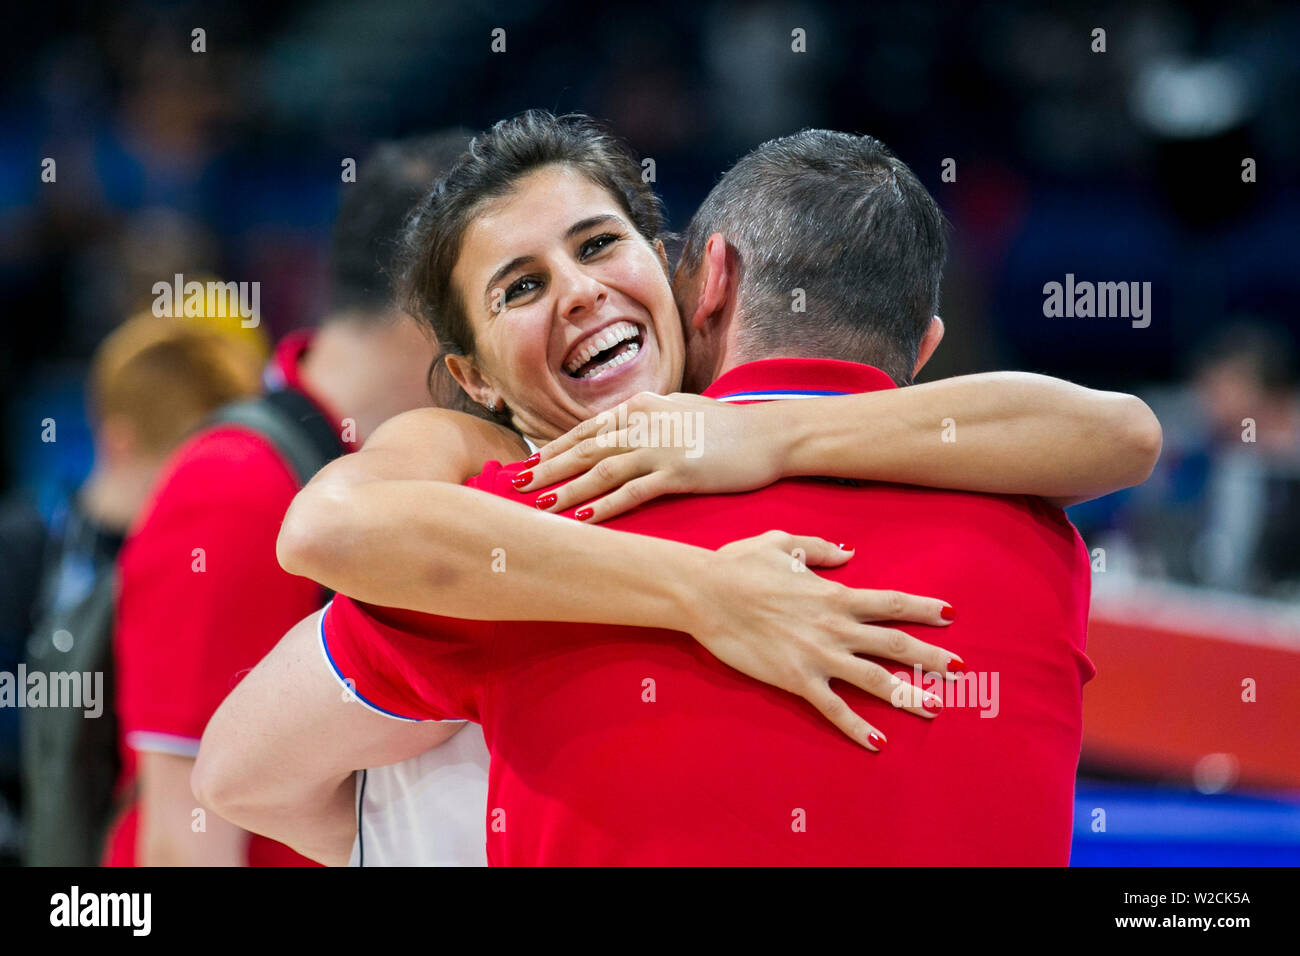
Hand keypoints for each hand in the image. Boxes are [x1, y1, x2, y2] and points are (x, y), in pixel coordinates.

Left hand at [518, 391, 783, 520]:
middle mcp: (646, 424)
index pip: (588, 430)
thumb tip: (624, 426)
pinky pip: (633, 492)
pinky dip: (604, 505)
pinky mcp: (679, 473)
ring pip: (602, 470)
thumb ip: (649, 417)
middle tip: (517, 485)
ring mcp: (661, 447)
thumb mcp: (681, 411)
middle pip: (586, 449)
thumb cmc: (728, 427)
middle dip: (549, 468)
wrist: (770, 436)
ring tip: (540, 507)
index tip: (531, 463)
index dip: (556, 448)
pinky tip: (583, 518)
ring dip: (568, 489)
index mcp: (643, 408)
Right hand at [680, 531, 962, 750]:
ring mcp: (818, 655)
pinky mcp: (796, 679)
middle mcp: (835, 626)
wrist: (705, 593)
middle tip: (960, 670)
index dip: (923, 609)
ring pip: (875, 680)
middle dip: (930, 657)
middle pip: (895, 644)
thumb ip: (818, 548)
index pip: (891, 603)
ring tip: (935, 708)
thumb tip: (847, 552)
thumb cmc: (738, 564)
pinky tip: (876, 741)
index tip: (950, 614)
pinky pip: (833, 708)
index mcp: (834, 594)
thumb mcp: (781, 542)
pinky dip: (856, 726)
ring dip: (908, 694)